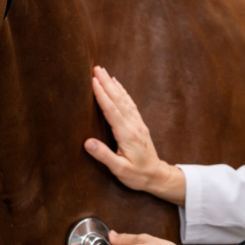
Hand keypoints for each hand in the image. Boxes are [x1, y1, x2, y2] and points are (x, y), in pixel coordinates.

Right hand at [85, 66, 185, 204]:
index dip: (102, 95)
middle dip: (106, 83)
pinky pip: (130, 103)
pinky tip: (117, 85)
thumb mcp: (120, 170)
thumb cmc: (137, 175)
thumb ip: (104, 156)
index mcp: (127, 134)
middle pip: (118, 100)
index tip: (93, 81)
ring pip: (124, 99)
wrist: (156, 176)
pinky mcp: (139, 124)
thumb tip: (87, 143)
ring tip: (104, 71)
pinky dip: (122, 91)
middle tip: (96, 68)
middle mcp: (133, 125)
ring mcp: (137, 123)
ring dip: (113, 84)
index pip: (112, 110)